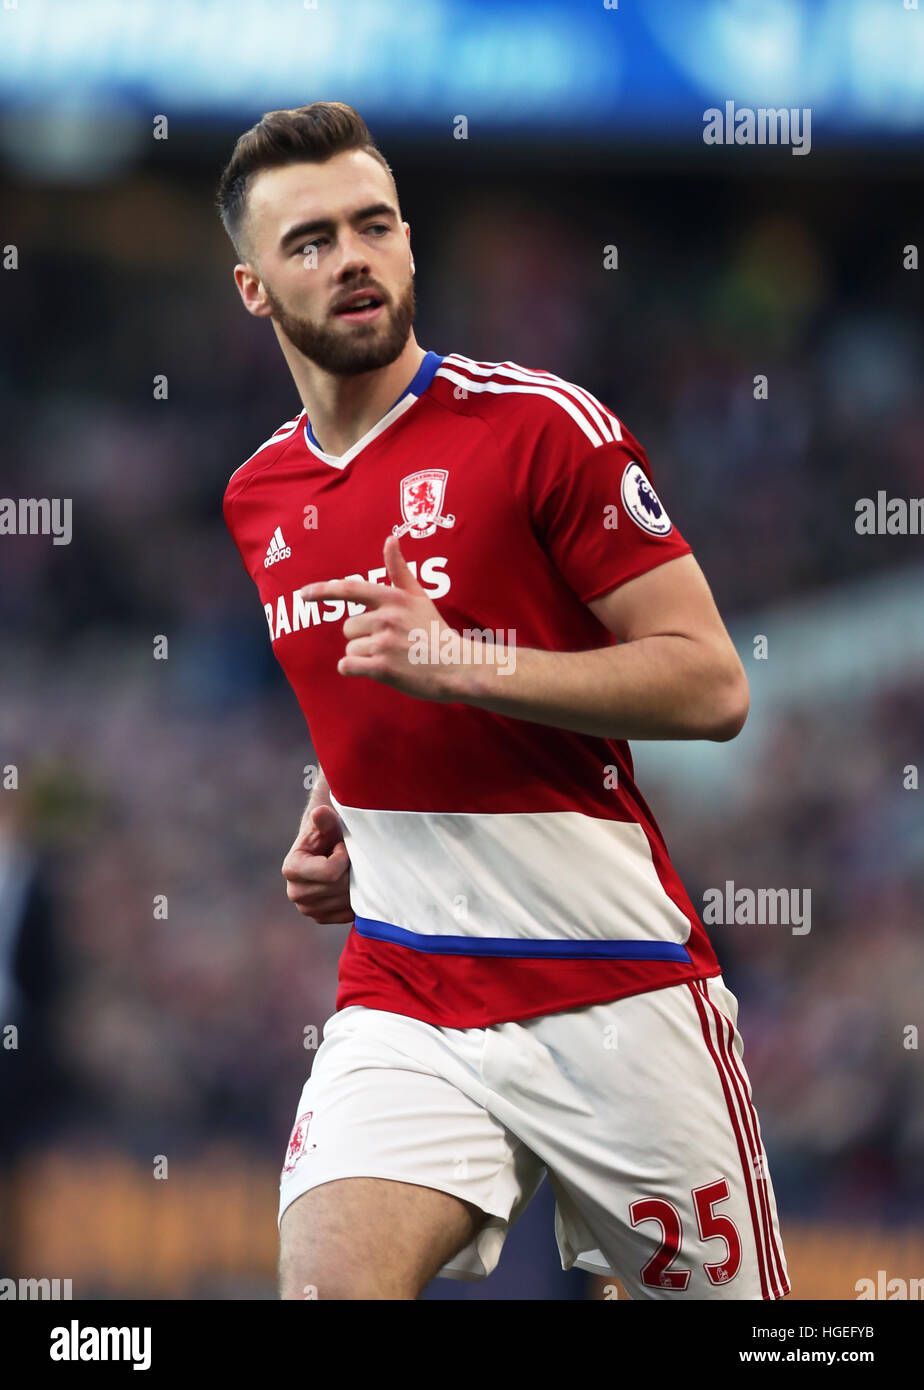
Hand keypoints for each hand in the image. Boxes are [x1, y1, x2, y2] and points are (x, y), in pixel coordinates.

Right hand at [281, 804, 352, 923]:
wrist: (327, 850)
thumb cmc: (329, 833)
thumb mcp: (328, 823)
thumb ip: (325, 819)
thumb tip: (320, 813)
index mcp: (291, 868)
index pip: (330, 872)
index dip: (344, 857)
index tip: (342, 846)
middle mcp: (295, 893)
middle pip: (340, 887)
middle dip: (352, 870)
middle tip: (349, 858)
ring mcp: (307, 909)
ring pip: (347, 901)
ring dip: (356, 884)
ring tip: (349, 870)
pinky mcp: (321, 918)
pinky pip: (349, 914)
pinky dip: (356, 900)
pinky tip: (351, 885)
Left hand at [300, 535, 464, 700]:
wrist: (456, 667)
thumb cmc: (434, 631)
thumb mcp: (419, 597)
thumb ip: (399, 570)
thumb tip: (390, 538)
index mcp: (393, 598)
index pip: (349, 589)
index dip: (323, 591)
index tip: (303, 594)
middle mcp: (387, 618)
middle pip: (348, 627)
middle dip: (362, 637)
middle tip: (391, 643)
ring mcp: (385, 643)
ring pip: (350, 649)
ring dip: (364, 656)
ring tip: (391, 657)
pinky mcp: (383, 668)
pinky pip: (348, 666)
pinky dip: (355, 669)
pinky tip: (376, 670)